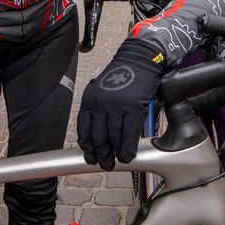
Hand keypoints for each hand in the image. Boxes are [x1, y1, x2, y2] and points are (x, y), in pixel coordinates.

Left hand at [78, 38, 165, 169]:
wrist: (140, 60)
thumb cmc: (123, 76)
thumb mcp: (102, 91)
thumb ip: (98, 110)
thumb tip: (99, 136)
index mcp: (89, 100)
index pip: (83, 130)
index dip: (87, 148)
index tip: (90, 157)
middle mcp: (100, 103)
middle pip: (97, 137)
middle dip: (101, 154)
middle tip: (105, 163)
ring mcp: (116, 106)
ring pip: (114, 138)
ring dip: (116, 153)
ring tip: (119, 160)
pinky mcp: (133, 108)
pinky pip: (129, 135)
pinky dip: (128, 148)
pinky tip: (129, 154)